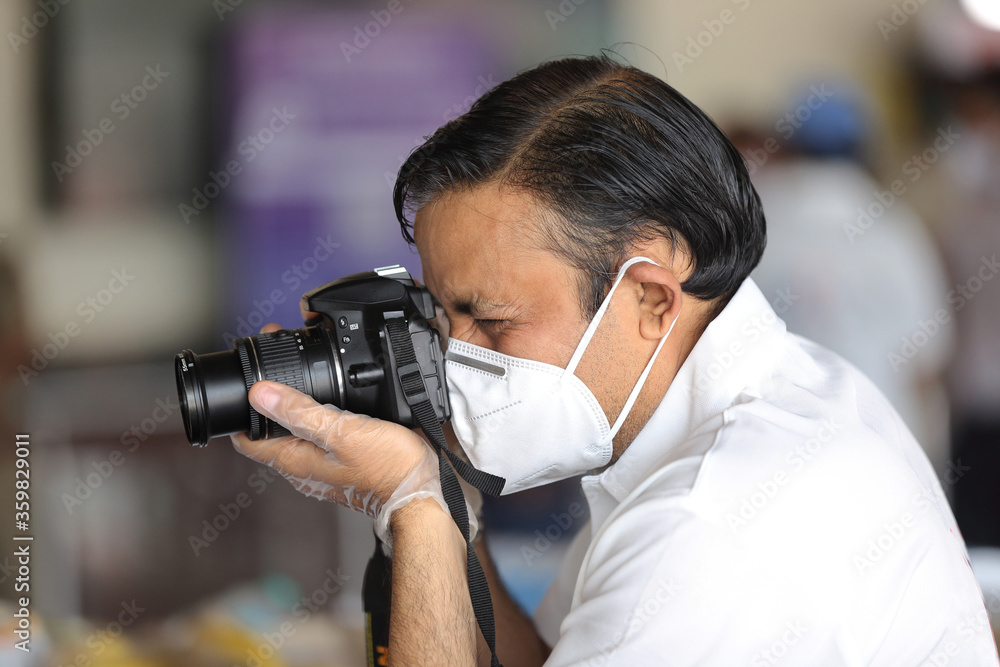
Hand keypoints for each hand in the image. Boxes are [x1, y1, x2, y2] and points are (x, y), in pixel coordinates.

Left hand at [231, 326, 447, 544]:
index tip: (249, 378)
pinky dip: (319, 414)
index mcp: (294, 460)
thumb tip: (260, 393)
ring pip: (296, 431)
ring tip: (303, 375)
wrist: (420, 492)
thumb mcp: (341, 431)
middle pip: (271, 431)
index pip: (247, 438)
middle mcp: (303, 466)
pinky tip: (334, 399)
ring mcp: (323, 466)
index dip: (242, 407)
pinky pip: (320, 435)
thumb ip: (300, 412)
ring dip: (295, 405)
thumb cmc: (388, 468)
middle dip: (269, 400)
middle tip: (276, 366)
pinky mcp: (343, 462)